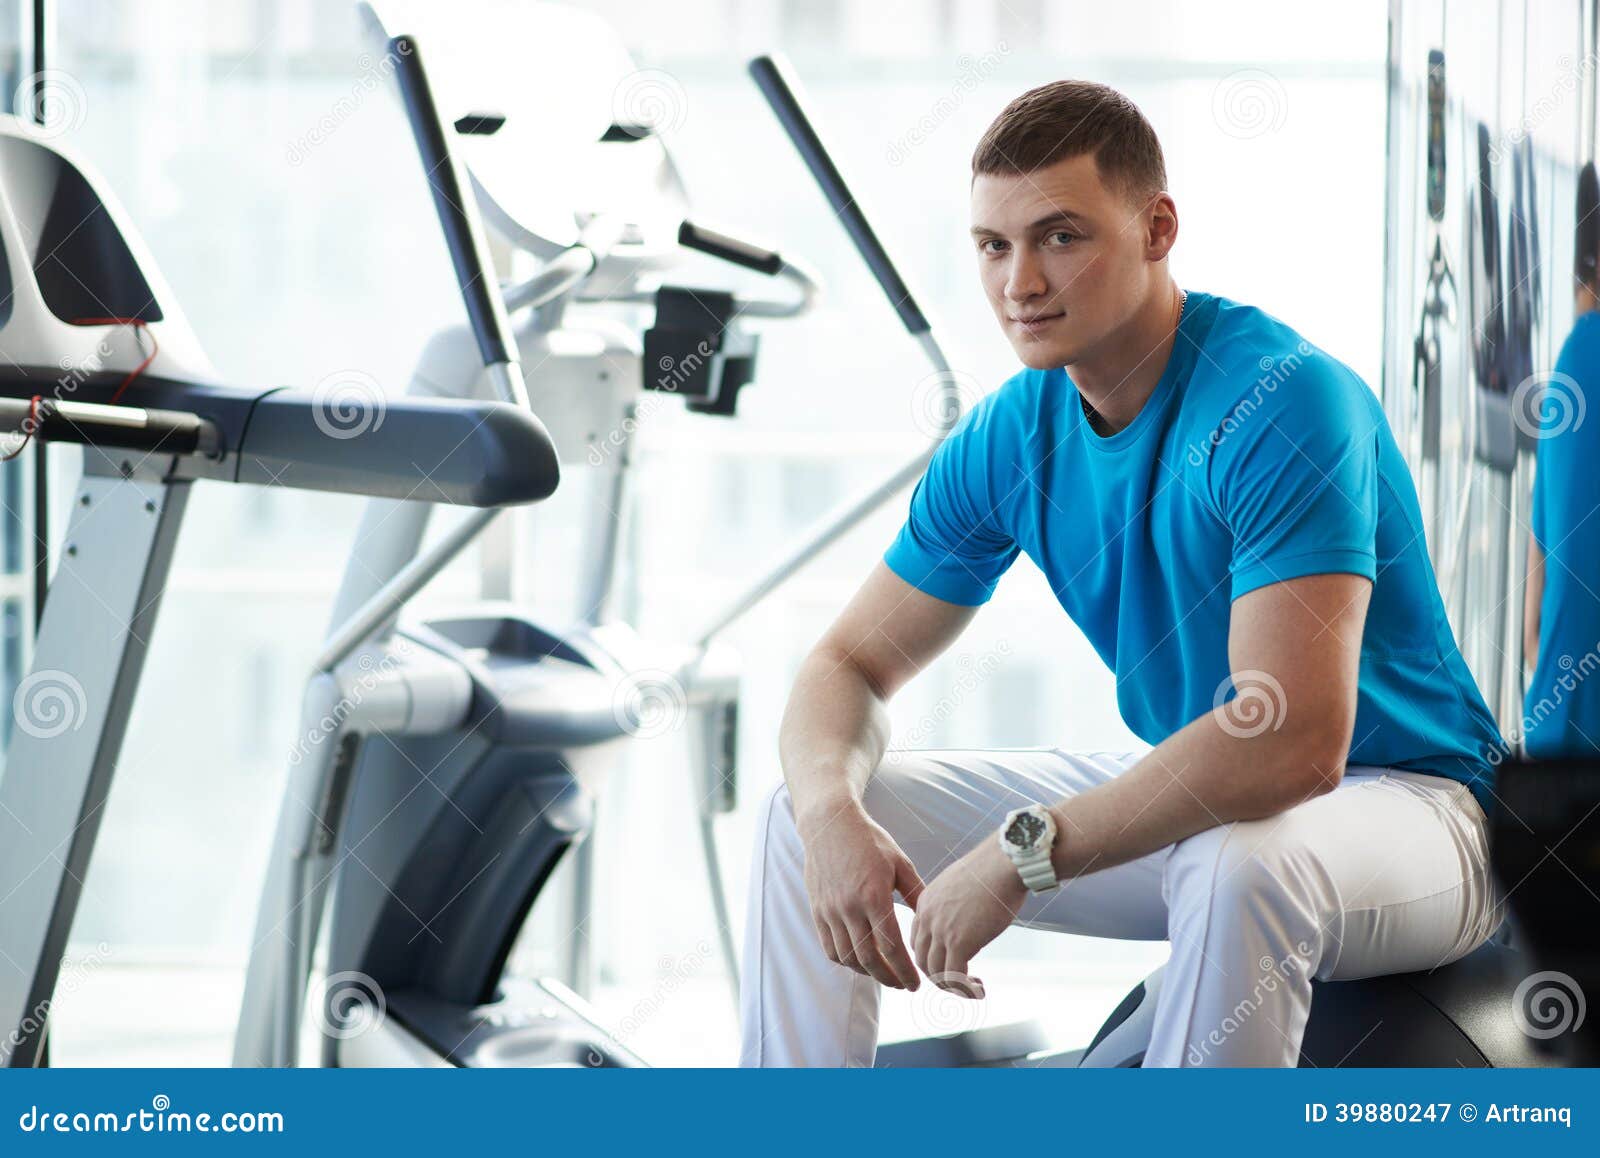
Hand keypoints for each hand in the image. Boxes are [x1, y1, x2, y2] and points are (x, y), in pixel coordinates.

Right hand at [799, 803, 924, 989]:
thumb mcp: (900, 863)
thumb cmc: (869, 841)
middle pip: (868, 959)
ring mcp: (830, 910)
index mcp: (874, 895)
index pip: (890, 946)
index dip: (905, 970)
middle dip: (889, 979)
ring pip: (847, 957)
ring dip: (867, 973)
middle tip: (903, 986)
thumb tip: (934, 920)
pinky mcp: (817, 911)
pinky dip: (846, 961)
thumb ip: (917, 894)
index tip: (916, 982)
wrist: (830, 824)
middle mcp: (849, 907)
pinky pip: (829, 947)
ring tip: (884, 974)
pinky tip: (860, 961)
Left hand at [910, 837, 1027, 997]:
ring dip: (953, 987)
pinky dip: (965, 990)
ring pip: (936, 973)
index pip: (918, 940)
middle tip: (961, 982)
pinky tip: (980, 991)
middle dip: (939, 976)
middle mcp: (928, 917)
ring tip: (974, 989)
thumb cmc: (992, 871)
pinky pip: (954, 977)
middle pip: (922, 959)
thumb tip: (967, 923)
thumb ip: (955, 907)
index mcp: (926, 902)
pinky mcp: (960, 942)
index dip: (932, 957)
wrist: (1004, 863)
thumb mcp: (962, 887)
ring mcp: (941, 930)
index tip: (951, 964)